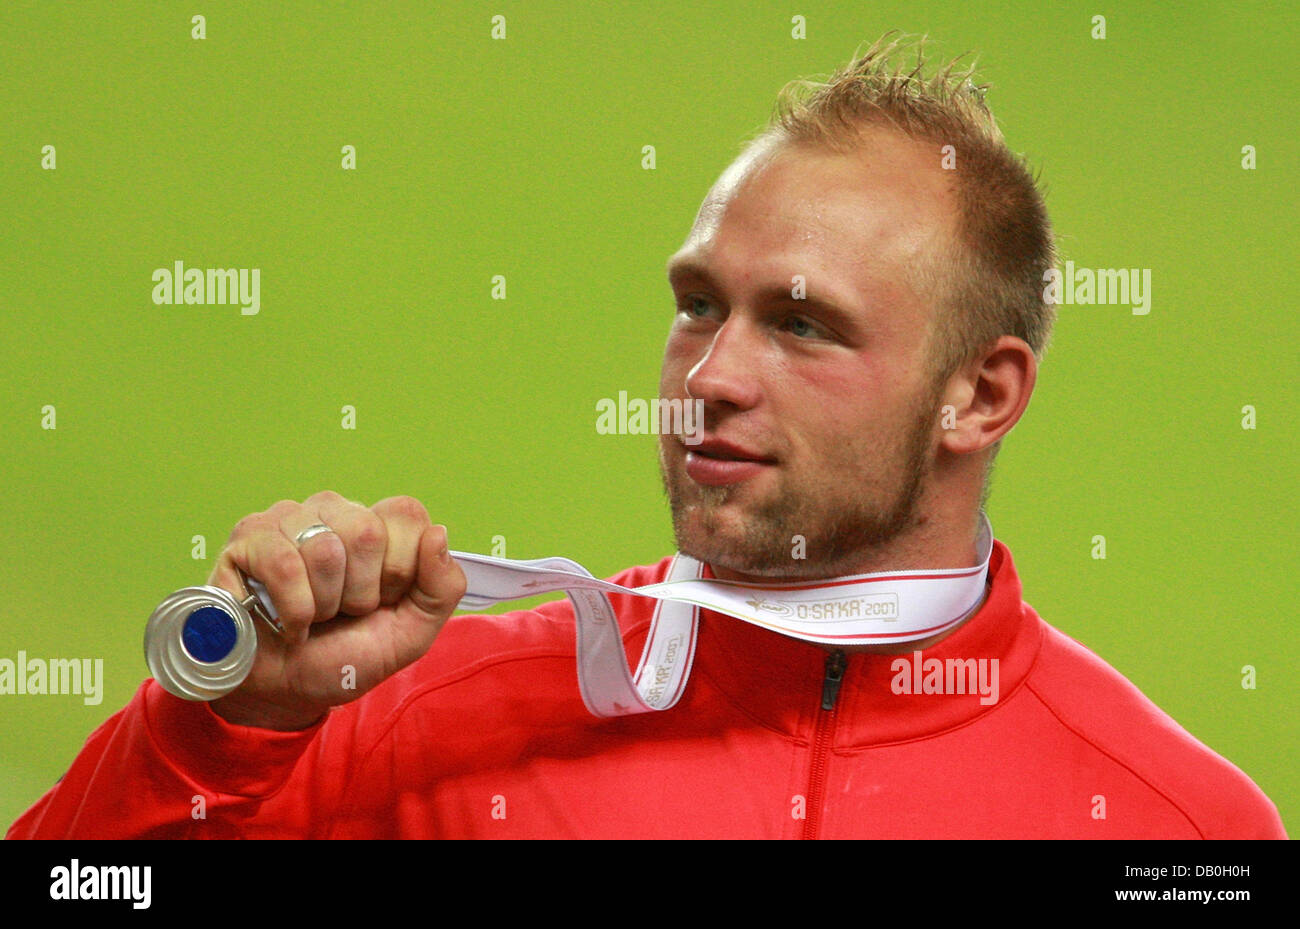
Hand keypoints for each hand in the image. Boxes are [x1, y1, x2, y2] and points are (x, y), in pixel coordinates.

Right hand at [204, 492, 465, 729]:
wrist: (286, 692)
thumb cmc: (345, 656)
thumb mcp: (411, 634)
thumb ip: (442, 588)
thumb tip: (437, 534)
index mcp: (379, 525)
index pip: (407, 514)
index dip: (399, 570)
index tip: (382, 600)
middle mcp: (335, 510)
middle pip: (367, 532)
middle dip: (360, 593)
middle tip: (342, 612)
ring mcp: (289, 518)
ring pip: (324, 549)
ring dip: (322, 604)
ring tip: (313, 616)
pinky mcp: (248, 537)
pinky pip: (283, 564)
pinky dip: (292, 609)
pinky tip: (285, 620)